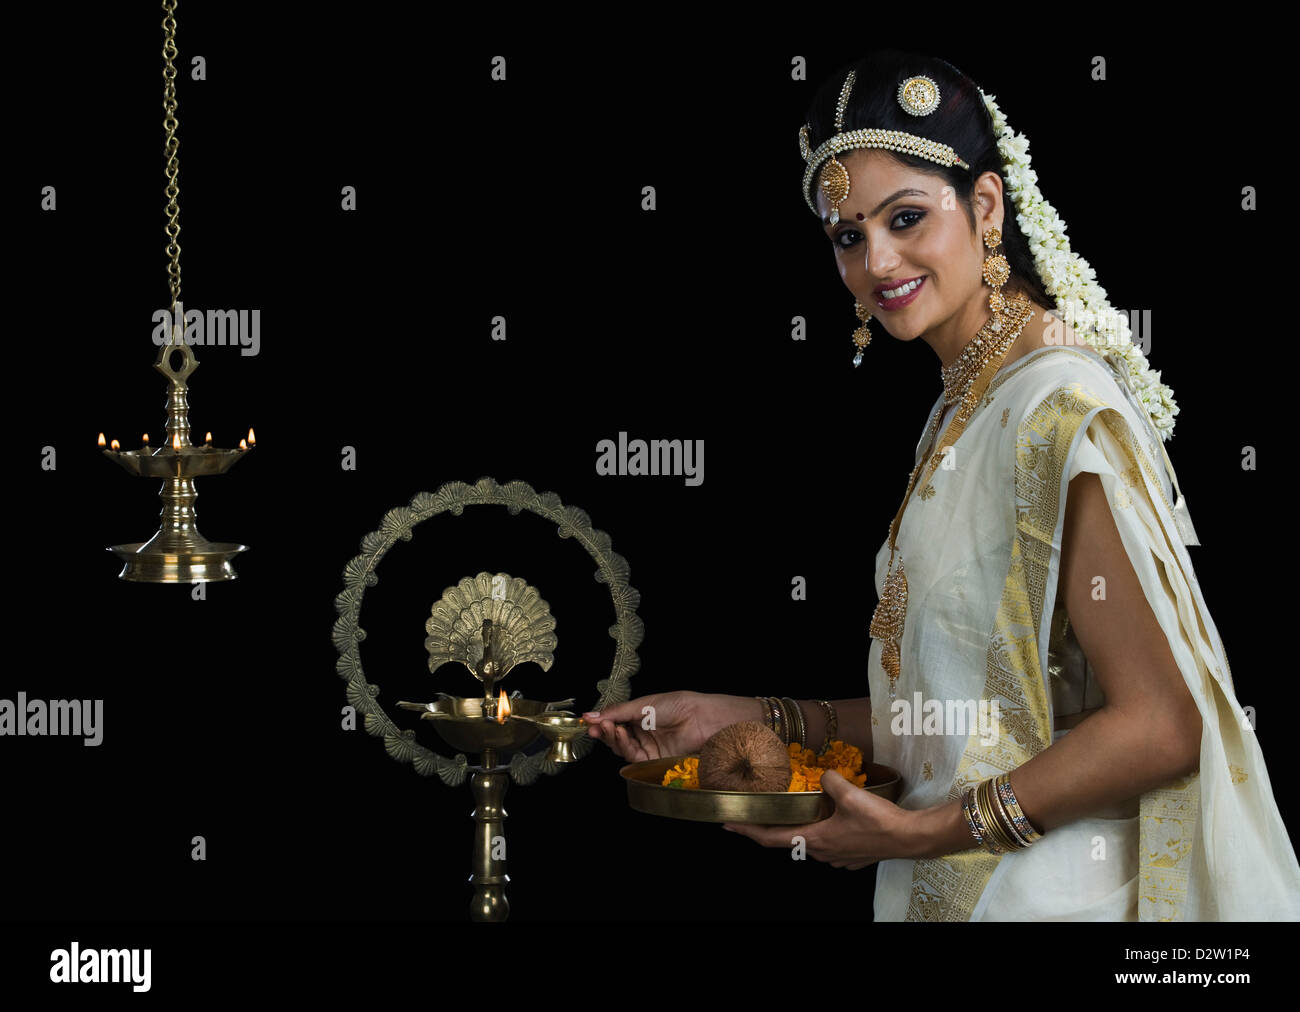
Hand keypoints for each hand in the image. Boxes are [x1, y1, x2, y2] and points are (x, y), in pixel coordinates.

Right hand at [582, 691, 758, 761]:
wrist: (700, 718)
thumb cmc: (677, 706)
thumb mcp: (642, 705)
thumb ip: (616, 712)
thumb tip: (591, 715)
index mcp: (640, 716)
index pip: (615, 722)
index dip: (602, 722)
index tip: (589, 721)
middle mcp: (642, 732)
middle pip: (616, 737)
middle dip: (605, 732)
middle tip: (596, 727)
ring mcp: (648, 747)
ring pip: (622, 748)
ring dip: (613, 738)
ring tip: (610, 728)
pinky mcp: (653, 760)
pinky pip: (633, 756)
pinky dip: (624, 746)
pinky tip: (621, 735)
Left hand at [722, 770, 915, 868]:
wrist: (910, 837)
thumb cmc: (879, 820)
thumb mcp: (849, 793)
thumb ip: (829, 780)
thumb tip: (824, 775)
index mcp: (815, 839)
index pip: (771, 838)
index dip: (748, 831)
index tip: (728, 824)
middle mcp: (823, 852)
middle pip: (788, 841)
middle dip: (771, 828)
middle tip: (757, 813)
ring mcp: (839, 857)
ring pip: (810, 842)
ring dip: (798, 829)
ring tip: (791, 813)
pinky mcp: (854, 856)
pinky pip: (829, 844)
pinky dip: (820, 832)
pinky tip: (827, 819)